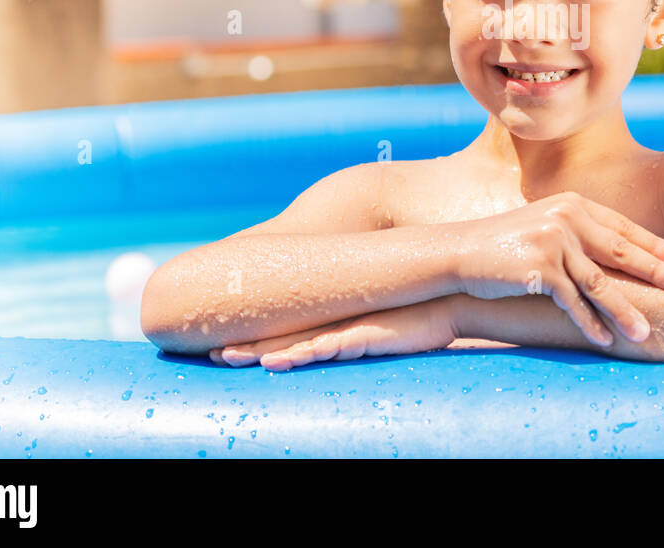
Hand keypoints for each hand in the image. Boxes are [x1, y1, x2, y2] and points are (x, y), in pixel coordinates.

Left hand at [210, 297, 458, 370]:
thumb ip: (359, 338)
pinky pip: (325, 347)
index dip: (257, 340)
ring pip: (293, 342)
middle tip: (212, 355)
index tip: (224, 348)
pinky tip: (276, 362)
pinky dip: (299, 355)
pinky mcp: (363, 335)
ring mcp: (347, 327)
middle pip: (281, 335)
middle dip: (245, 345)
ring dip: (258, 353)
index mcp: (337, 321)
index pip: (288, 331)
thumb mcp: (384, 332)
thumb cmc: (421, 317)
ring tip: (226, 358)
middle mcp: (336, 321)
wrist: (452, 301)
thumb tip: (337, 349)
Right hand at [450, 191, 663, 347]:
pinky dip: (590, 323)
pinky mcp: (539, 268)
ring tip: (646, 333)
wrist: (460, 252)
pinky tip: (605, 340)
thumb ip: (577, 234)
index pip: (623, 227)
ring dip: (626, 311)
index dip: (653, 244)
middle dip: (656, 271)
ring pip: (601, 283)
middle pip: (621, 250)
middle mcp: (567, 217)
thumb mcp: (545, 227)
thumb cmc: (506, 244)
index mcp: (573, 204)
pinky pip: (573, 302)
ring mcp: (553, 241)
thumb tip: (617, 256)